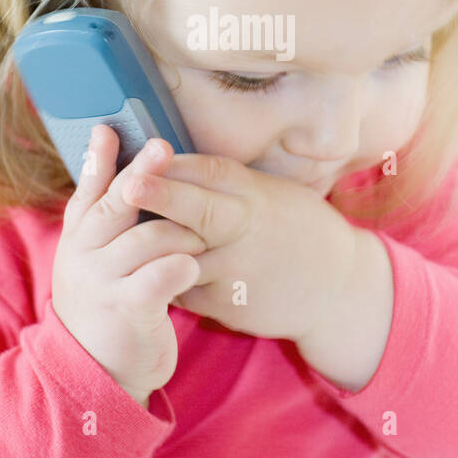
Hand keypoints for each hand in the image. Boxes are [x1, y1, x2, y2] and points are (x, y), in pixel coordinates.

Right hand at [51, 126, 205, 403]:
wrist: (97, 375)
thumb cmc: (109, 308)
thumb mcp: (97, 263)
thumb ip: (107, 222)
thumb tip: (116, 171)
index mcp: (77, 240)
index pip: (86, 192)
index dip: (97, 160)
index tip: (108, 128)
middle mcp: (83, 256)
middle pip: (115, 204)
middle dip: (142, 174)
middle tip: (164, 148)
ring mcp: (103, 282)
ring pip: (150, 237)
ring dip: (182, 233)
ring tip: (200, 239)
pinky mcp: (130, 308)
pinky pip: (165, 272)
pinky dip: (184, 265)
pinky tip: (193, 269)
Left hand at [119, 152, 357, 344]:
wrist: (337, 286)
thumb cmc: (294, 229)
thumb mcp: (270, 194)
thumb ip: (226, 183)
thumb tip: (168, 161)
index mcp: (254, 194)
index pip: (210, 172)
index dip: (173, 164)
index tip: (141, 154)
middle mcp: (247, 228)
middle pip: (200, 209)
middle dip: (163, 196)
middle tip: (128, 186)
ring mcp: (238, 268)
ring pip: (185, 255)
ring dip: (152, 247)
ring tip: (119, 239)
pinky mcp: (229, 303)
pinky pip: (184, 289)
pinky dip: (164, 279)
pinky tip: (148, 272)